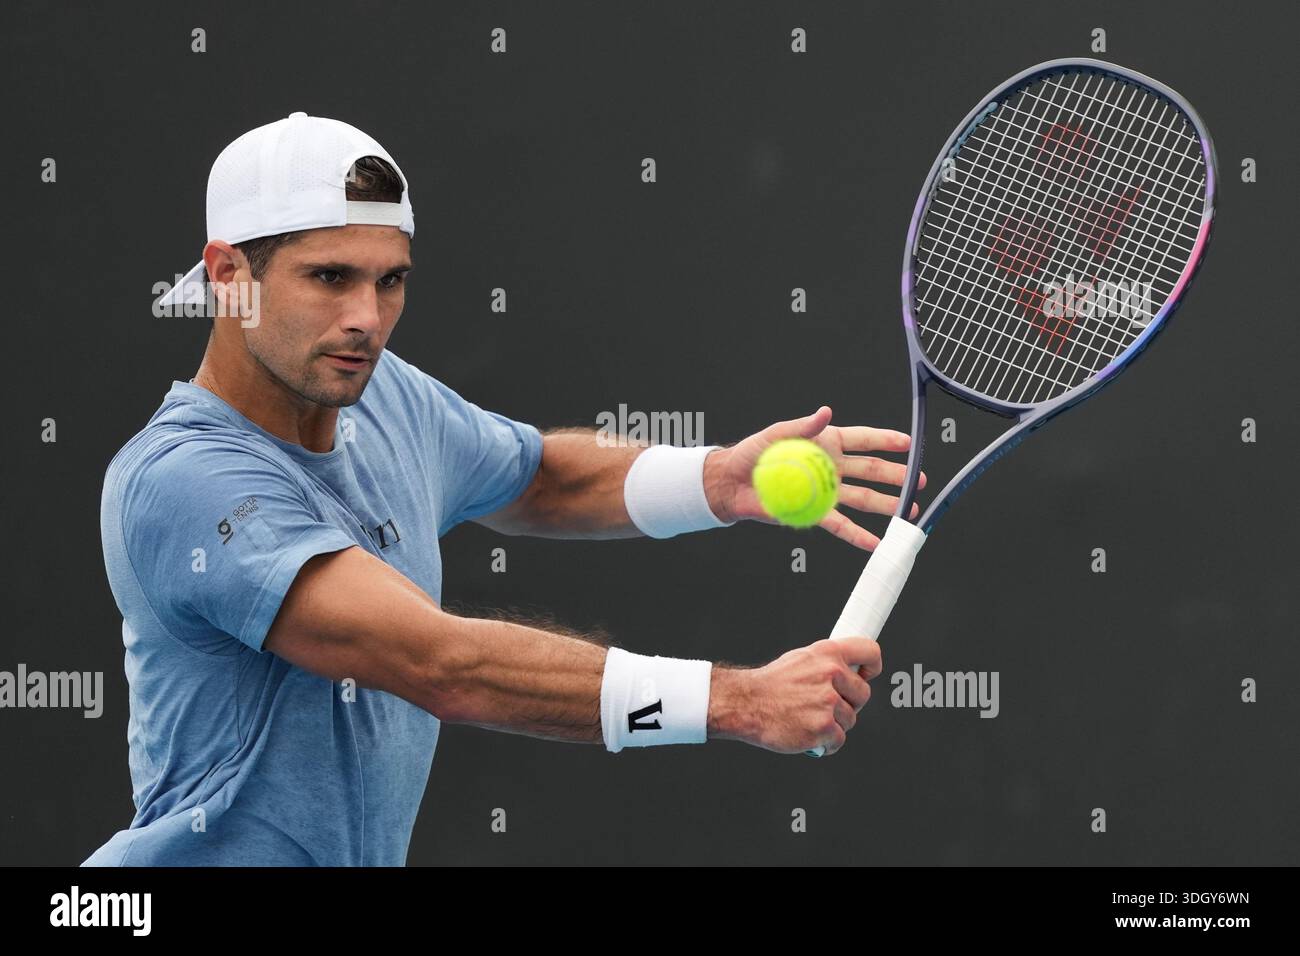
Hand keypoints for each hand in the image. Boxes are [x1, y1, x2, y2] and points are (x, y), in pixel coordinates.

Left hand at [703, 405, 926, 550]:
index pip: (864, 440)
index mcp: (827, 442)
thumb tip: (825, 412)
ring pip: (863, 498)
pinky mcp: (815, 512)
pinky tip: (876, 542)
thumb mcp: (777, 433)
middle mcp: (832, 467)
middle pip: (871, 471)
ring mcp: (826, 491)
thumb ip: (804, 425)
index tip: (909, 443)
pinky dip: (858, 535)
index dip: (887, 441)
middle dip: (897, 476)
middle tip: (920, 481)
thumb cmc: (753, 452)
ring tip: (910, 511)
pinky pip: (841, 525)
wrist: (732, 483)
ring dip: (887, 505)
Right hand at [708, 638, 882, 754]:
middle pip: (863, 694)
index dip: (872, 667)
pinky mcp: (823, 728)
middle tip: (826, 706)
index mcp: (827, 653)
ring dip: (833, 725)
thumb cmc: (771, 684)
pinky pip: (839, 740)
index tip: (866, 675)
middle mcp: (830, 674)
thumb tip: (850, 671)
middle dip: (849, 703)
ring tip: (808, 719)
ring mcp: (827, 702)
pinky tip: (809, 736)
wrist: (745, 703)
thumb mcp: (800, 660)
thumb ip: (826, 663)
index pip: (870, 652)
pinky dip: (826, 743)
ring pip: (850, 719)